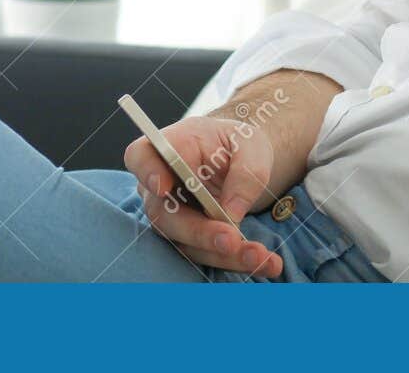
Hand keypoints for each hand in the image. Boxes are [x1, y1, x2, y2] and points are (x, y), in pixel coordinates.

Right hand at [124, 115, 283, 277]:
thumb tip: (231, 213)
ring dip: (223, 254)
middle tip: (230, 240)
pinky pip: (207, 254)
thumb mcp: (251, 145)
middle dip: (198, 231)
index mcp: (172, 146)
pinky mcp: (189, 238)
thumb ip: (244, 173)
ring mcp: (172, 215)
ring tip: (259, 257)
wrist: (243, 160)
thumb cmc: (238, 144)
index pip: (141, 156)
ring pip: (186, 242)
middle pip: (164, 212)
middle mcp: (162, 184)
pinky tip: (267, 264)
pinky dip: (236, 261)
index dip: (146, 172)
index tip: (163, 187)